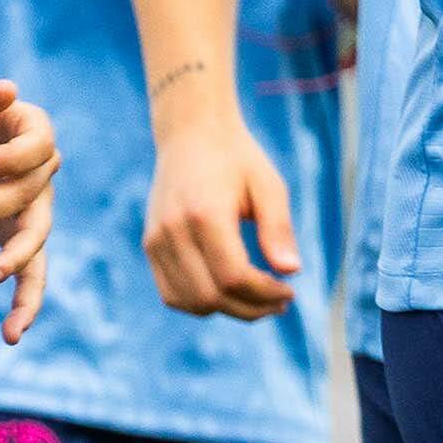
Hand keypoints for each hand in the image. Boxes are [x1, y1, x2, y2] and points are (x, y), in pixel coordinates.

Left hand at [0, 73, 54, 342]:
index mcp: (37, 133)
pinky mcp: (13, 236)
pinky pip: (27, 273)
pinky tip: (11, 335)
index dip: (11, 161)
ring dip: (12, 266)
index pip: (38, 151)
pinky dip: (21, 303)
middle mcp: (43, 174)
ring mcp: (32, 209)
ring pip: (36, 246)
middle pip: (33, 201)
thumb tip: (7, 89)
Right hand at [142, 107, 300, 320]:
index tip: (289, 292)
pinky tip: (229, 293)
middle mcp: (174, 230)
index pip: (234, 277)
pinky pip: (171, 294)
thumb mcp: (268, 185)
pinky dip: (200, 303)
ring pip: (189, 302)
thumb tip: (291, 271)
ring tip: (257, 301)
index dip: (264, 294)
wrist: (191, 132)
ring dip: (227, 310)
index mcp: (205, 213)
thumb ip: (278, 228)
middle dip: (250, 309)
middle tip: (279, 302)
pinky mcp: (150, 245)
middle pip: (211, 297)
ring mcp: (156, 239)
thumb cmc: (237, 158)